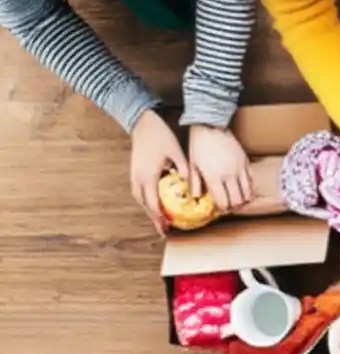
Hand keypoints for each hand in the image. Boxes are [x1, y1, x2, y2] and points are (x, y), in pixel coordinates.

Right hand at [130, 110, 188, 234]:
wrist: (143, 122)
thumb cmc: (161, 136)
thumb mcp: (177, 153)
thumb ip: (184, 170)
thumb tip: (191, 188)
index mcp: (148, 176)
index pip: (153, 203)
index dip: (160, 217)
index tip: (168, 227)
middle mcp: (138, 178)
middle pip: (144, 205)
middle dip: (154, 218)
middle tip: (165, 230)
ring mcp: (134, 175)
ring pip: (140, 199)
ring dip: (149, 210)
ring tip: (160, 220)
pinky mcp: (134, 171)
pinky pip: (139, 192)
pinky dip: (147, 201)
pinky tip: (155, 204)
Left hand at [188, 124, 251, 212]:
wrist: (211, 126)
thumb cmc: (199, 145)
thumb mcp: (193, 164)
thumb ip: (194, 183)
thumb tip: (195, 196)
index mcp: (214, 177)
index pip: (223, 202)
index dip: (222, 209)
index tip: (219, 208)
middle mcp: (229, 175)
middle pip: (237, 200)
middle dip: (234, 207)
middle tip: (229, 206)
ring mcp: (239, 168)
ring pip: (247, 192)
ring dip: (243, 199)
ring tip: (237, 199)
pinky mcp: (245, 161)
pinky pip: (250, 179)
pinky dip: (248, 187)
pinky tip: (241, 187)